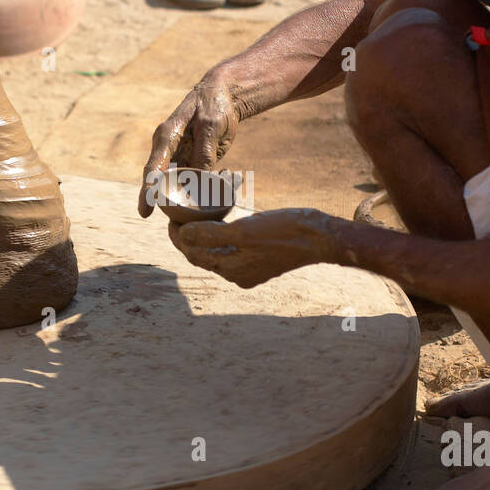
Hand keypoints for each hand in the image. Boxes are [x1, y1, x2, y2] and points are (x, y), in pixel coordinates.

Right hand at [138, 76, 240, 216]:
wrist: (223, 95)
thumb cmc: (214, 105)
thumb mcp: (211, 125)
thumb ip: (204, 151)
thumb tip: (200, 177)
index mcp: (167, 137)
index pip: (152, 169)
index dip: (147, 192)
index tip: (144, 212)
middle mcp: (169, 149)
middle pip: (162, 181)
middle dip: (168, 201)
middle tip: (179, 220)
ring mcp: (181, 156)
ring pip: (181, 183)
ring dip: (193, 195)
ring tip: (209, 202)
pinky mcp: (193, 161)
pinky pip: (197, 178)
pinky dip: (208, 186)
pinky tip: (225, 183)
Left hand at [167, 209, 333, 286]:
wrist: (319, 237)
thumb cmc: (284, 231)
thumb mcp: (244, 231)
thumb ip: (211, 236)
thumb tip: (183, 236)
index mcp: (232, 270)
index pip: (193, 254)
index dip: (177, 237)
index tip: (170, 217)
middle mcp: (238, 274)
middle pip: (202, 256)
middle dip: (187, 237)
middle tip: (177, 216)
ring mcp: (250, 269)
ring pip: (216, 253)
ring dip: (203, 236)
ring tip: (193, 217)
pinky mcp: (260, 260)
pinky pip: (232, 249)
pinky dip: (221, 236)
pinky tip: (220, 222)